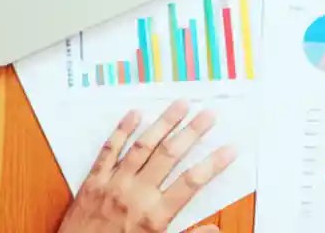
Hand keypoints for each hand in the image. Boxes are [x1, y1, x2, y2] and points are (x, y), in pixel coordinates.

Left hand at [58, 101, 236, 232]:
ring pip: (143, 146)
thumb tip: (214, 230)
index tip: (230, 149)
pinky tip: (135, 114)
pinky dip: (122, 131)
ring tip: (180, 105)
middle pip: (170, 156)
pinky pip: (109, 150)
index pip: (192, 183)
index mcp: (155, 215)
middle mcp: (136, 194)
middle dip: (192, 132)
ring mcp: (114, 184)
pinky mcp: (94, 180)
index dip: (213, 164)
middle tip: (209, 115)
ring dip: (163, 123)